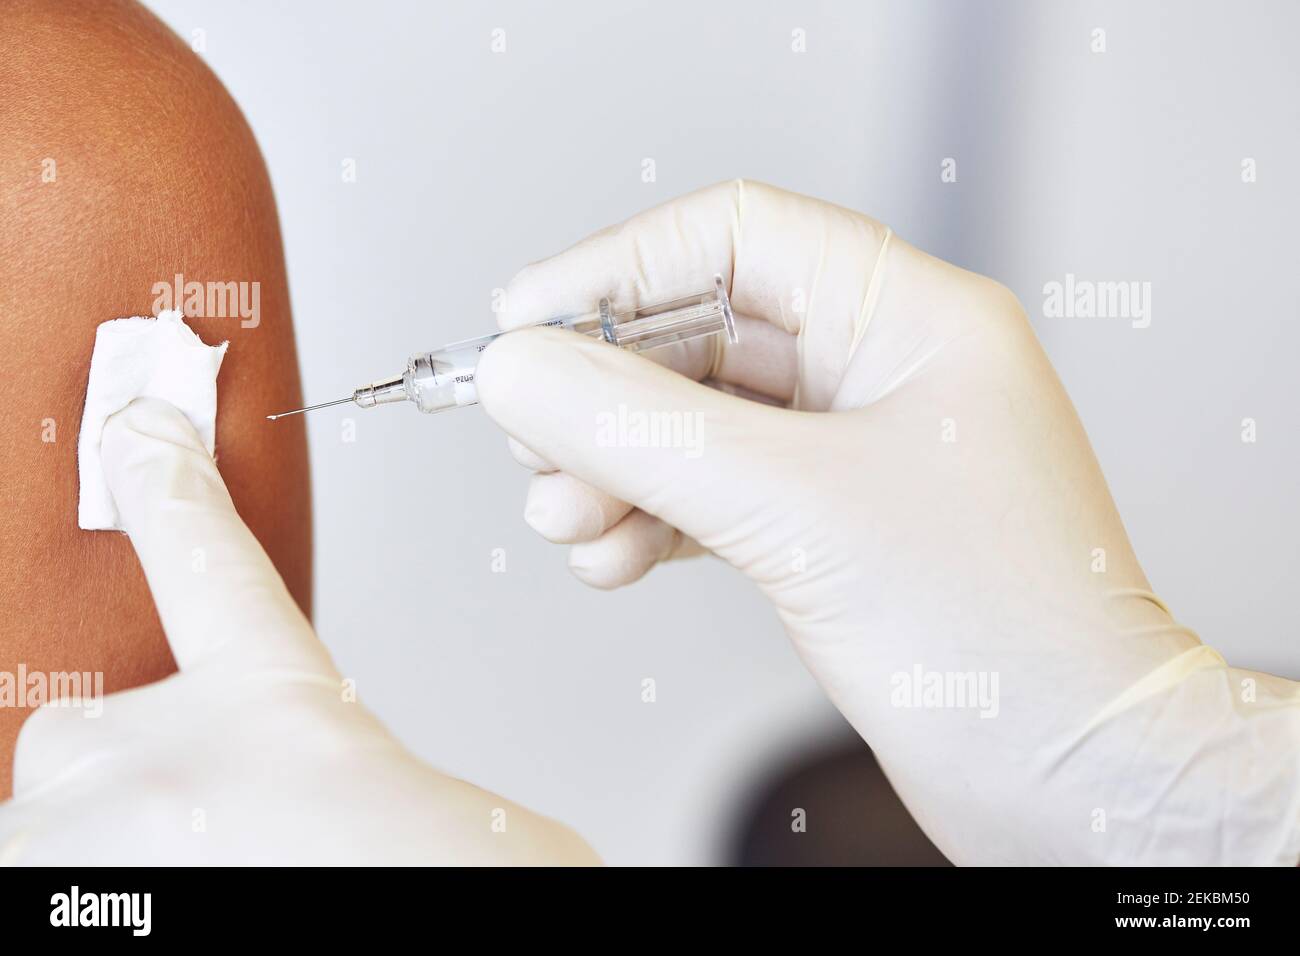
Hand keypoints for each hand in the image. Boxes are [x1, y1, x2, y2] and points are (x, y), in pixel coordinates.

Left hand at [0, 398, 595, 864]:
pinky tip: (180, 881)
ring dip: (103, 849)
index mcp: (280, 705)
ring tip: (213, 867)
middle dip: (119, 778)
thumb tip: (300, 785)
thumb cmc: (426, 870)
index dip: (168, 486)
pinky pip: (42, 873)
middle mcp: (165, 760)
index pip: (208, 555)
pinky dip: (95, 879)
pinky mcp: (53, 894)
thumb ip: (334, 757)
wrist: (427, 925)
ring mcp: (88, 837)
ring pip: (43, 827)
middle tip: (211, 831)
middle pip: (78, 735)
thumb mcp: (410, 799)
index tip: (137, 428)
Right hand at [475, 180, 1299, 864]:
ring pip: (698, 423)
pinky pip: (714, 492)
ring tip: (566, 519)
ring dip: (617, 465)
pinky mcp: (834, 527)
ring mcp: (857, 452)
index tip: (526, 316)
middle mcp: (885, 370)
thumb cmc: (1001, 636)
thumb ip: (641, 430)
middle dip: (606, 390)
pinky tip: (611, 554)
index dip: (618, 265)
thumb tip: (523, 370)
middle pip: (701, 334)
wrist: (1067, 774)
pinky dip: (652, 517)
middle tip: (533, 436)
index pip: (736, 237)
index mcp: (912, 318)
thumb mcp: (792, 510)